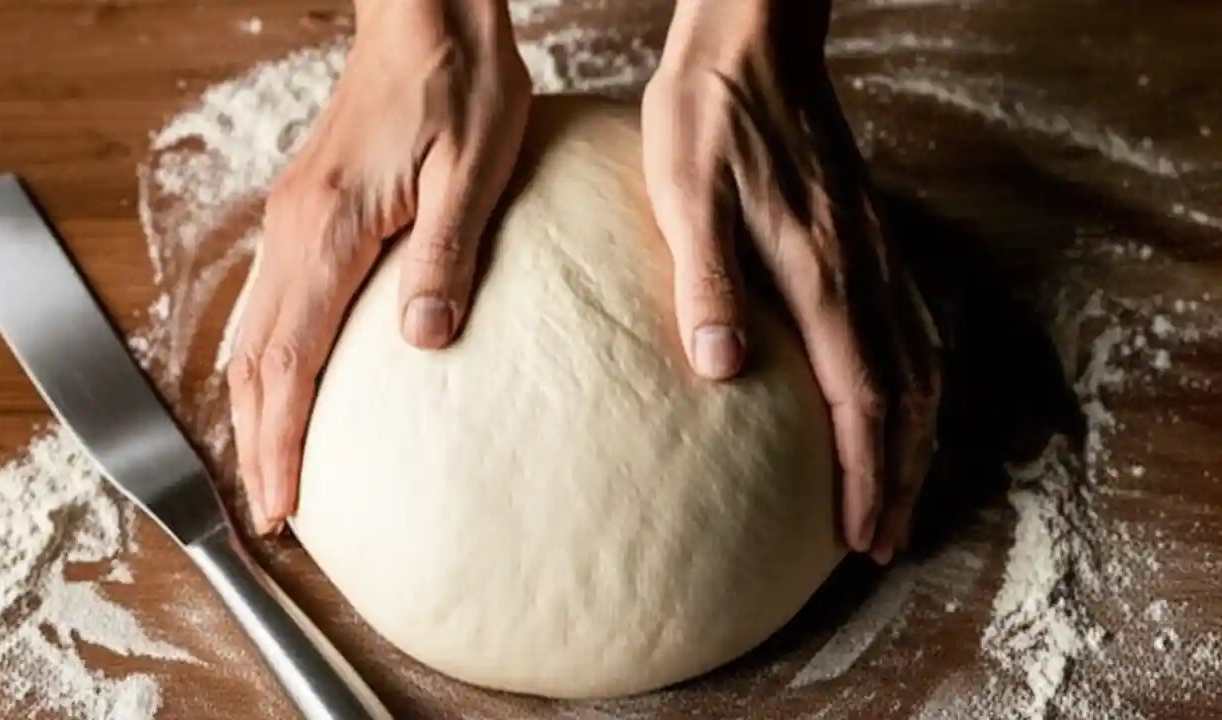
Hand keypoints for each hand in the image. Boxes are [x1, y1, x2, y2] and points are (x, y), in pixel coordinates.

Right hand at [229, 0, 529, 534]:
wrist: (427, 12)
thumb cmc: (459, 83)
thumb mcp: (472, 171)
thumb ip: (445, 256)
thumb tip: (424, 342)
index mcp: (330, 229)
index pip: (286, 361)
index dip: (277, 441)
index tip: (279, 506)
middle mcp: (295, 229)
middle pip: (253, 358)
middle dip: (255, 440)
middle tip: (270, 512)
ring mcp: (295, 218)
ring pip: (253, 332)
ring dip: (256, 405)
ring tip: (273, 464)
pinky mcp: (310, 208)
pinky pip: (272, 301)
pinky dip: (270, 358)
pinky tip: (294, 382)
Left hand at [641, 0, 939, 561]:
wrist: (753, 42)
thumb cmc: (709, 116)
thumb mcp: (685, 194)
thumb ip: (707, 281)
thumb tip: (724, 370)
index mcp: (821, 272)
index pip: (862, 400)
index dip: (870, 476)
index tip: (865, 536)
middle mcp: (863, 270)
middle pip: (906, 398)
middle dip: (902, 476)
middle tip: (886, 539)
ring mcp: (874, 251)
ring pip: (918, 365)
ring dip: (915, 438)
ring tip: (900, 489)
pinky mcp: (867, 233)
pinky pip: (911, 325)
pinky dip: (914, 382)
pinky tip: (895, 398)